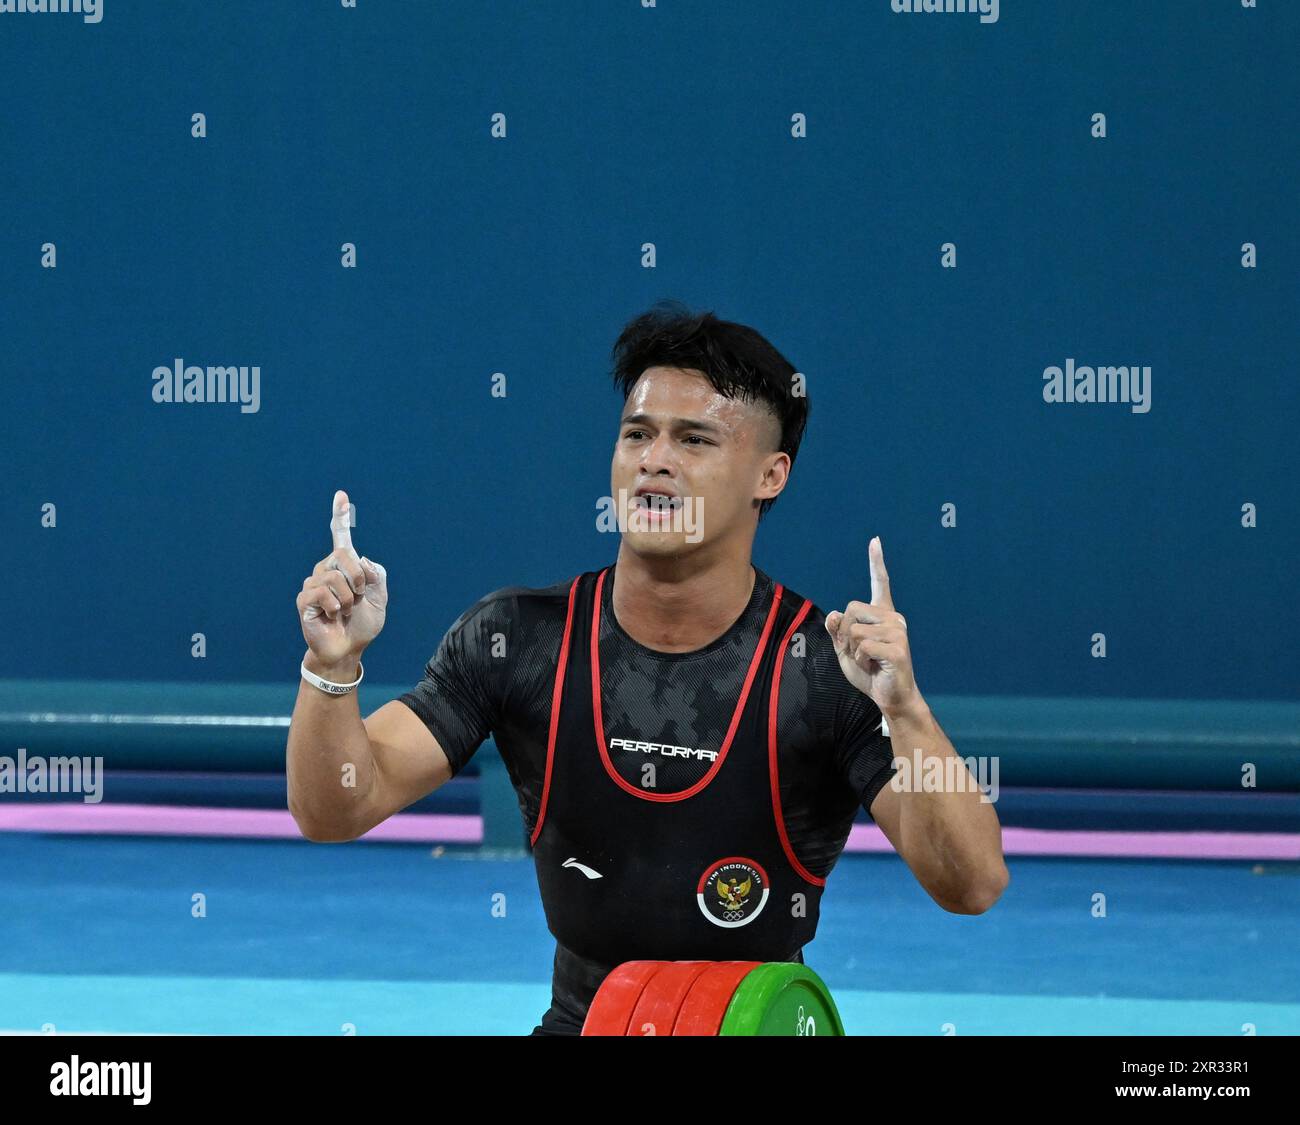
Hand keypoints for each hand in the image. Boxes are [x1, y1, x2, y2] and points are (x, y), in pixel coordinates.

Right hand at [295, 490, 388, 667]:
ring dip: (349, 598)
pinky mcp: (304, 599)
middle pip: (345, 555)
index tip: (341, 495)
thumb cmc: (363, 622)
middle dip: (360, 579)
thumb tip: (358, 559)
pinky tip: (334, 615)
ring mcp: (313, 583)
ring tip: (345, 611)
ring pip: (335, 577)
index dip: (340, 515)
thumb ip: (376, 574)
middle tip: (359, 598)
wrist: (349, 647)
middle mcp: (326, 569)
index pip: (341, 536)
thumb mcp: (380, 596)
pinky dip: (336, 606)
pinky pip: (322, 592)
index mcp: (345, 566)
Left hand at [825, 536, 920, 719]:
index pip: (880, 583)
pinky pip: (862, 645)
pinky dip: (860, 659)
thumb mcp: (846, 651)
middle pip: (851, 609)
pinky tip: (873, 666)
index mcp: (882, 615)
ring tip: (867, 660)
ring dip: (852, 650)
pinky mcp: (898, 648)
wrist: (890, 696)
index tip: (875, 541)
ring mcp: (898, 631)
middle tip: (856, 652)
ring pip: (854, 629)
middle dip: (844, 633)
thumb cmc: (870, 672)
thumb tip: (834, 614)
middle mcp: (893, 617)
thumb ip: (838, 632)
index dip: (876, 561)